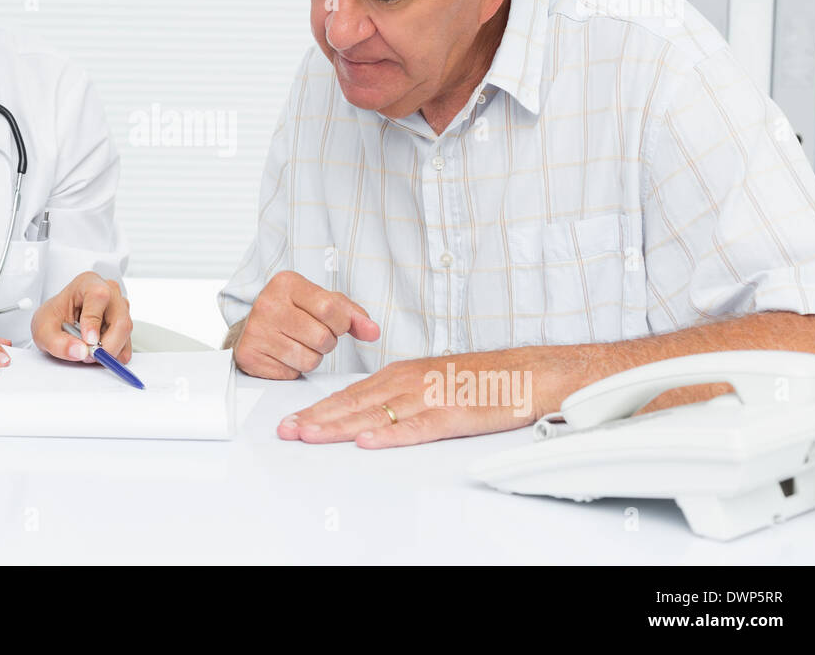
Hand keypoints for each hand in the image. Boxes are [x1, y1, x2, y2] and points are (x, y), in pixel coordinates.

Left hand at [30, 272, 131, 363]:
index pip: (98, 296)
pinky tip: (98, 351)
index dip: (94, 321)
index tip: (88, 341)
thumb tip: (80, 351)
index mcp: (87, 283)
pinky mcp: (125, 325)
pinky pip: (128, 343)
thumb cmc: (53, 319)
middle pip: (120, 318)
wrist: (58, 324)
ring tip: (88, 352)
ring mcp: (120, 308)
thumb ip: (58, 343)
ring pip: (125, 332)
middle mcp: (109, 292)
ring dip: (109, 350)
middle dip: (107, 344)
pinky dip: (114, 354)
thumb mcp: (43, 331)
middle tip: (89, 355)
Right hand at [233, 270, 379, 378]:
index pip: (330, 308)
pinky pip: (292, 373)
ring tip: (299, 344)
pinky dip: (294, 368)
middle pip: (322, 337)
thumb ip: (352, 314)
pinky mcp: (250, 355)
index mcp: (286, 283)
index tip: (335, 323)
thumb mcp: (321, 302)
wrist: (253, 327)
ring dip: (312, 357)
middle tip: (313, 334)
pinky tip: (284, 355)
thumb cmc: (293, 312)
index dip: (341, 323)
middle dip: (327, 342)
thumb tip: (373, 331)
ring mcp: (256, 331)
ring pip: (309, 359)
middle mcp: (267, 304)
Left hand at [277, 347, 583, 447]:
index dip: (319, 409)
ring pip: (375, 414)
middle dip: (317, 418)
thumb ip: (399, 396)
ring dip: (340, 426)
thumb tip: (367, 414)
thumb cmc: (480, 381)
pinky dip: (390, 435)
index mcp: (401, 374)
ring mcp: (428, 398)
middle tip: (287, 429)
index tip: (293, 420)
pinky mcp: (451, 414)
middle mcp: (409, 382)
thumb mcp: (429, 382)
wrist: (527, 372)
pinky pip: (415, 427)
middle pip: (353, 403)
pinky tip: (368, 441)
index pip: (350, 394)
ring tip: (310, 434)